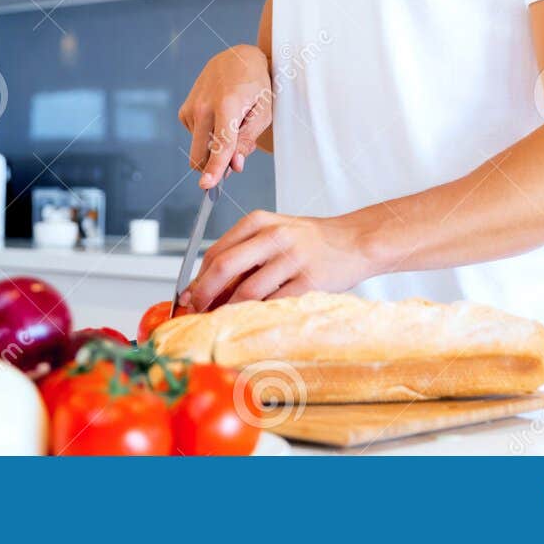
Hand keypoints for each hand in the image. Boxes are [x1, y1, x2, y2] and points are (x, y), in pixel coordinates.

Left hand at [177, 210, 377, 311]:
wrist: (354, 241)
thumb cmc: (309, 242)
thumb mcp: (273, 233)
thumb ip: (244, 253)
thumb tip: (207, 286)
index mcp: (258, 222)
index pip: (216, 251)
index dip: (197, 278)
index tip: (189, 296)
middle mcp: (273, 236)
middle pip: (224, 267)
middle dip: (204, 293)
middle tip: (196, 311)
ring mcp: (292, 259)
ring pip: (246, 291)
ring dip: (228, 310)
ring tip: (222, 320)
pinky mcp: (308, 281)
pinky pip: (273, 304)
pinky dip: (256, 316)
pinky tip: (251, 321)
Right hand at [178, 44, 271, 188]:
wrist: (236, 58)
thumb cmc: (255, 85)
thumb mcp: (263, 111)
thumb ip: (248, 140)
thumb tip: (235, 166)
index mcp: (227, 105)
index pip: (221, 144)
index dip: (215, 168)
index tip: (207, 186)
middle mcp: (204, 106)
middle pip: (200, 154)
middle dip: (212, 166)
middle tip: (233, 160)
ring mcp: (191, 108)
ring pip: (198, 149)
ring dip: (213, 147)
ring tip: (230, 124)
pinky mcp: (185, 110)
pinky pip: (195, 138)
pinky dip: (207, 136)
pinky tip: (218, 118)